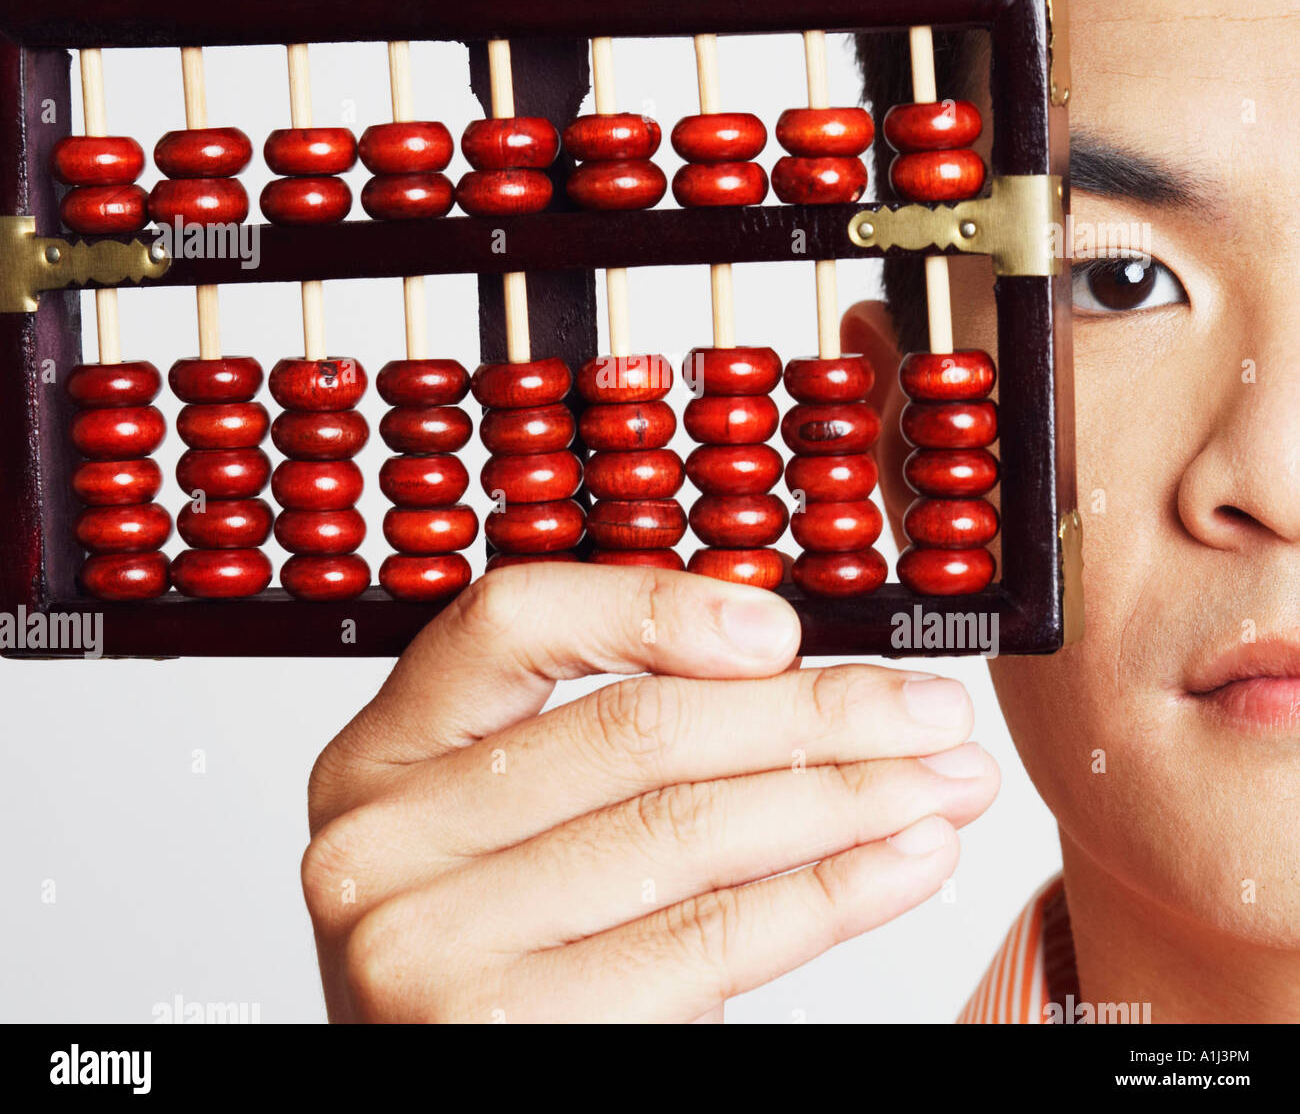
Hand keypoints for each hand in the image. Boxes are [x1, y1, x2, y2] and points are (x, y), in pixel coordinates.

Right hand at [302, 563, 997, 1022]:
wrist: (460, 1091)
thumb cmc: (499, 959)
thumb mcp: (508, 832)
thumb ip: (599, 747)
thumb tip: (777, 660)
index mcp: (378, 755)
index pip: (509, 622)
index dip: (655, 607)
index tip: (784, 627)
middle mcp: (381, 842)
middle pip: (629, 731)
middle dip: (809, 713)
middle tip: (923, 709)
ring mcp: (428, 945)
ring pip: (686, 830)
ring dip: (844, 797)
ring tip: (941, 781)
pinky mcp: (502, 1032)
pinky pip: (707, 940)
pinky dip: (828, 894)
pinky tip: (899, 861)